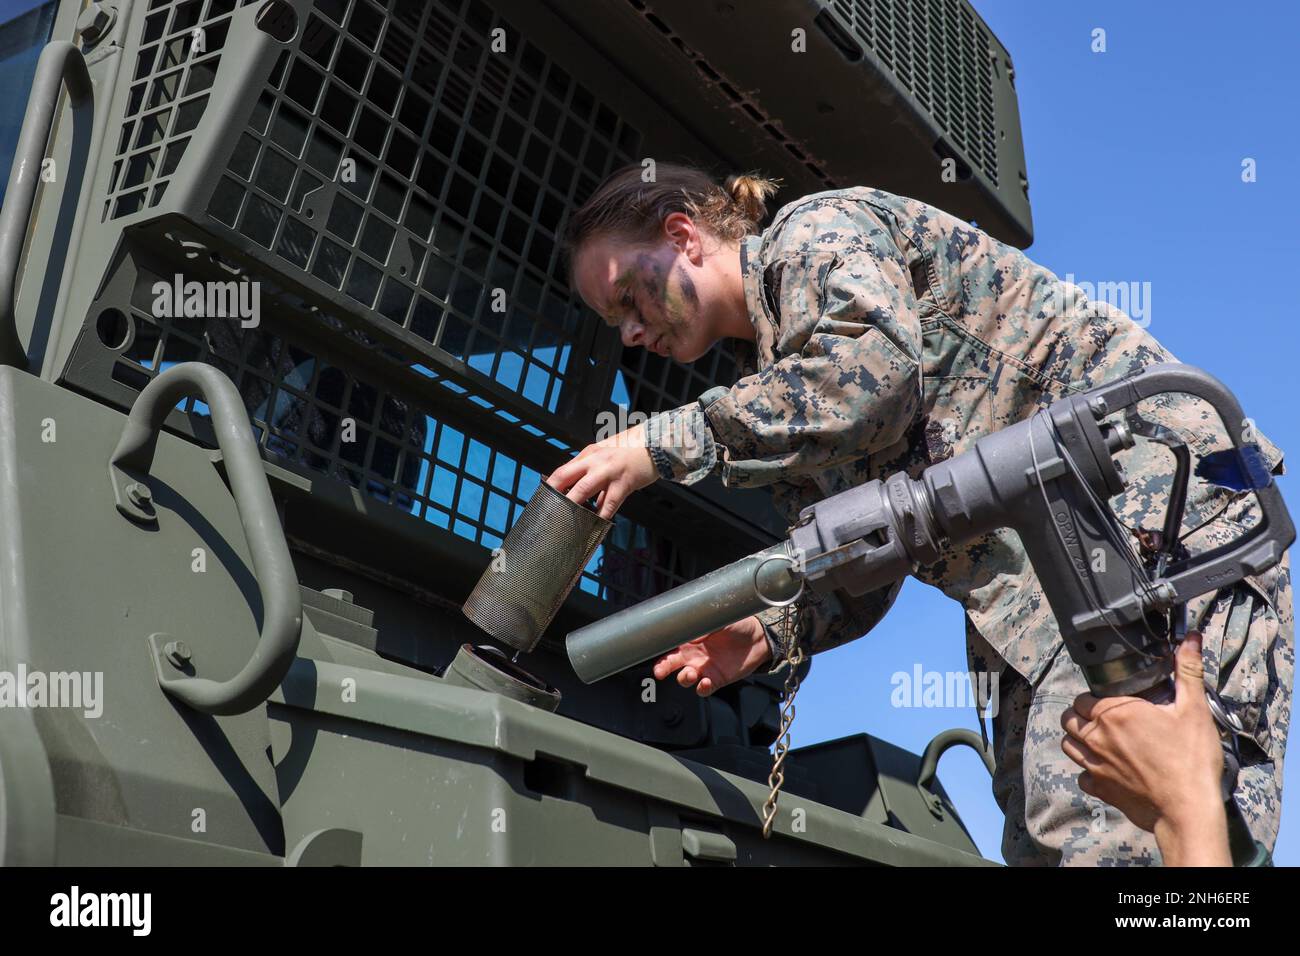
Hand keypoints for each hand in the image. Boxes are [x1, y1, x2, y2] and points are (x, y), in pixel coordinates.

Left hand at [547, 423, 657, 519]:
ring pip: (584, 490)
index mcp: (589, 453)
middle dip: (554, 495)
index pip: (563, 470)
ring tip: (565, 520)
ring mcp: (608, 472)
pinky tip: (596, 524)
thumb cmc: (630, 451)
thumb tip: (576, 488)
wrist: (656, 447)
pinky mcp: (623, 483)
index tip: (544, 498)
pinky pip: (609, 503)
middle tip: (547, 512)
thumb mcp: (605, 454)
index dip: (550, 485)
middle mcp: (595, 460)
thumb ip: (590, 469)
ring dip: (573, 506)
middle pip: (566, 477)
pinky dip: (601, 516)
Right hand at [651, 615, 771, 696]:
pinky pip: (703, 689)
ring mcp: (704, 668)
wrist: (759, 637)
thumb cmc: (738, 624)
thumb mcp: (719, 619)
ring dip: (684, 678)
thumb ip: (702, 623)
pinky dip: (701, 688)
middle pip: (671, 664)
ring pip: (685, 678)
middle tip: (660, 671)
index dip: (662, 650)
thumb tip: (688, 624)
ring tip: (690, 674)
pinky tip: (705, 682)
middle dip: (662, 668)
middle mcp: (694, 655)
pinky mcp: (716, 679)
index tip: (655, 651)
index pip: (671, 645)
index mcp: (691, 639)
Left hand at [1059, 632, 1229, 865]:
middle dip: (1080, 716)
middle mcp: (1097, 737)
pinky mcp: (1100, 789)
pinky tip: (1106, 771)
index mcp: (1114, 713)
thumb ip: (1187, 671)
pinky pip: (1081, 777)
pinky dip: (1088, 773)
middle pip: (1068, 719)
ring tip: (1098, 740)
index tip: (1110, 702)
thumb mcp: (1194, 710)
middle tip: (1101, 719)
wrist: (1188, 809)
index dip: (1094, 698)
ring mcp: (1094, 765)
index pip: (1083, 697)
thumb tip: (1189, 638)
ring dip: (1077, 740)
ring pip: (1068, 745)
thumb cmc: (1191, 759)